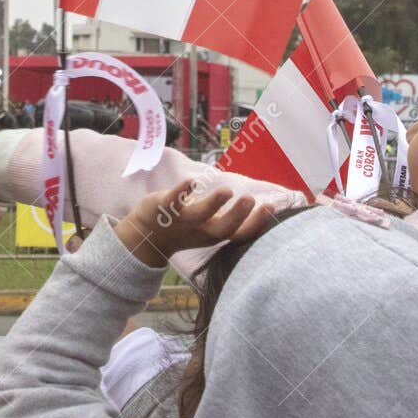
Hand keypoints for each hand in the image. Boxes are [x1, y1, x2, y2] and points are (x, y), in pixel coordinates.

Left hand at [114, 182, 274, 268]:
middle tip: (252, 199)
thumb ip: (232, 219)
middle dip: (238, 215)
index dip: (256, 222)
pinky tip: (191, 182)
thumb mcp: (211, 228)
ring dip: (214, 203)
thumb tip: (263, 205)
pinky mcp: (165, 208)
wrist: (146, 235)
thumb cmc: (185, 228)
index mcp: (215, 233)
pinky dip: (181, 191)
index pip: (240, 233)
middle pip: (223, 228)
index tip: (271, 207)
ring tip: (227, 190)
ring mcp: (183, 221)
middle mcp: (201, 230)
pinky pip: (173, 201)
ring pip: (200, 214)